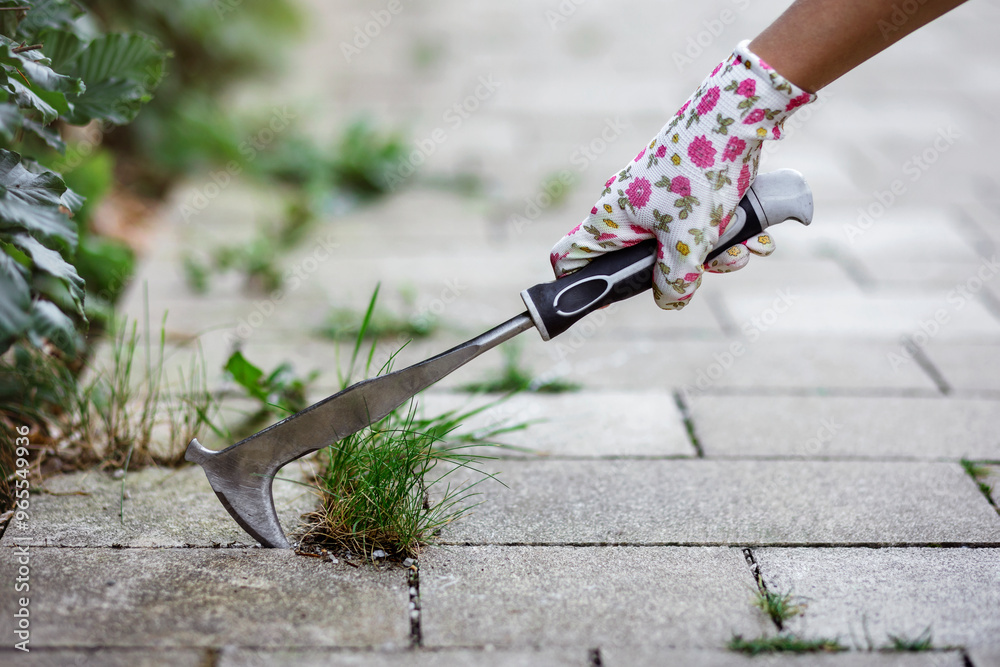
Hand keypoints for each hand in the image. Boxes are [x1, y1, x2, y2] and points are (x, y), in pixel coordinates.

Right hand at [550, 40, 814, 309]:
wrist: (733, 120)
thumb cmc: (698, 177)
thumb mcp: (687, 243)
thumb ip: (675, 281)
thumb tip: (670, 300)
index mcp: (610, 219)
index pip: (570, 258)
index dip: (580, 284)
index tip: (608, 298)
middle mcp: (626, 210)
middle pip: (637, 262)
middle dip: (677, 273)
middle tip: (704, 270)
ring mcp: (654, 200)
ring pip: (675, 247)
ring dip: (711, 255)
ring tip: (742, 247)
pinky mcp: (682, 191)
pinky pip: (696, 227)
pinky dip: (723, 234)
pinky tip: (752, 235)